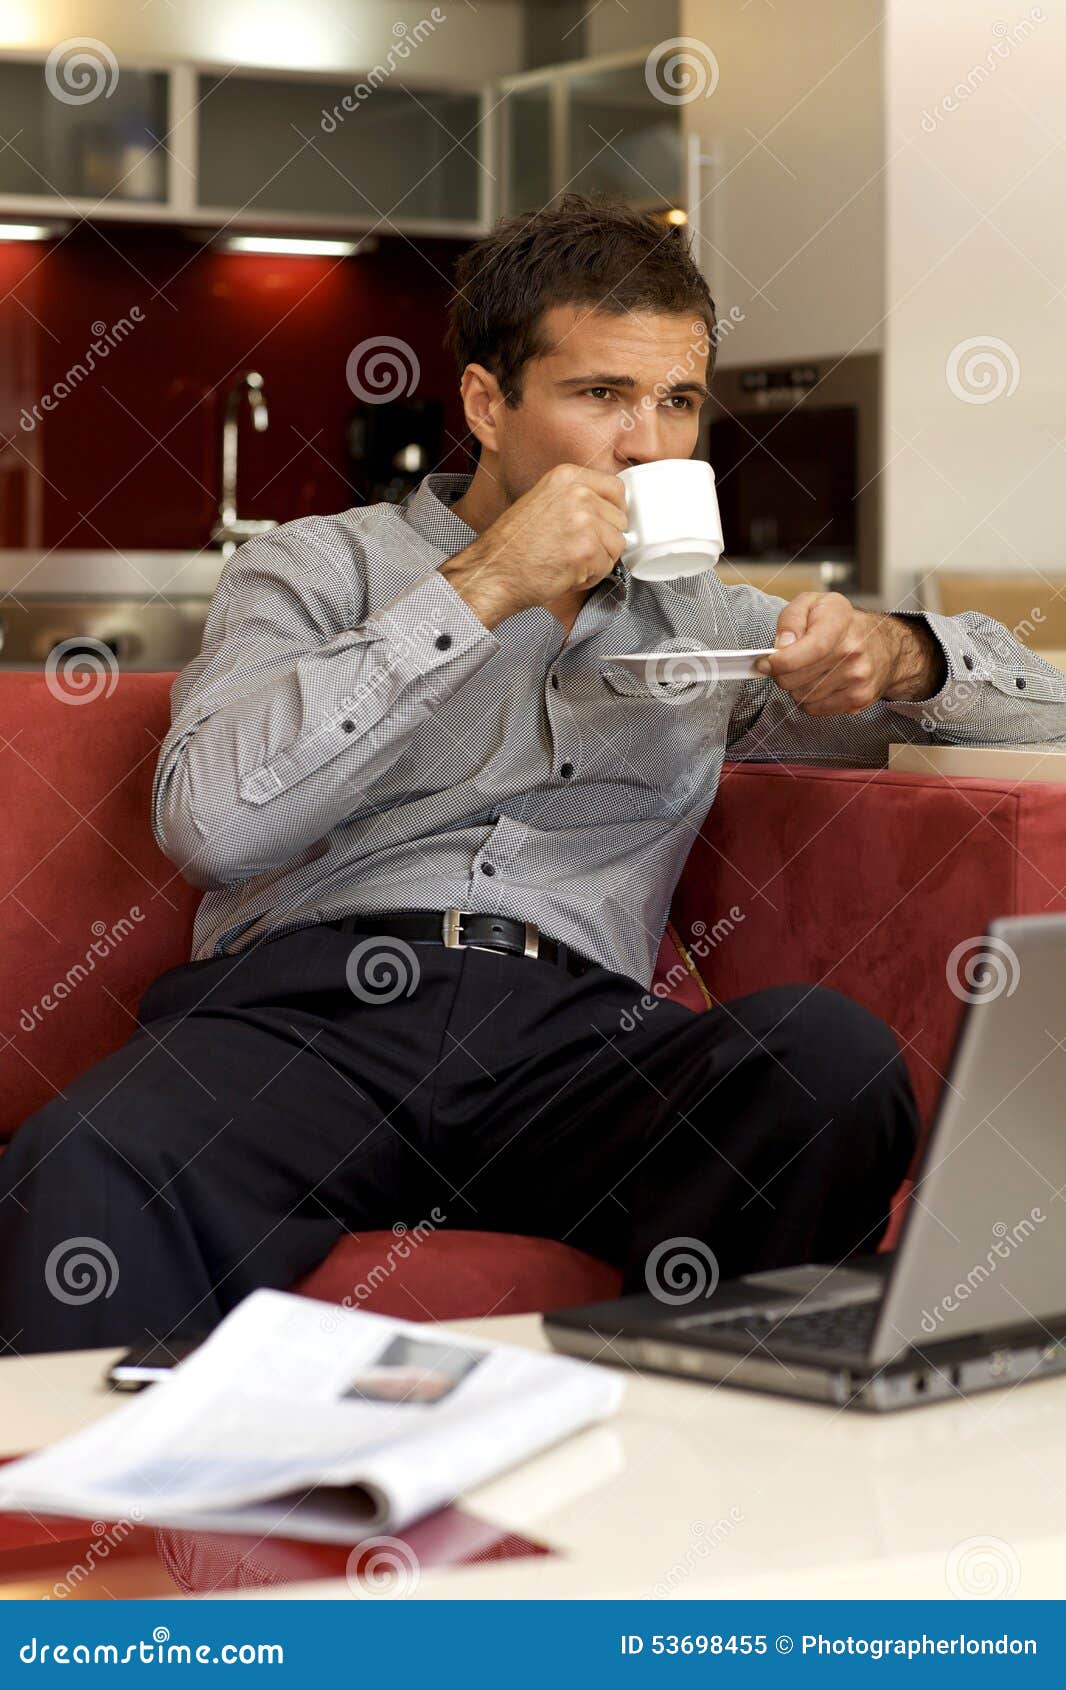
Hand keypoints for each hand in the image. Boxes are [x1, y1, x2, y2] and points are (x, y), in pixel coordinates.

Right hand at [440, 463, 627, 629]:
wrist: (493, 572)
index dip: (613, 512)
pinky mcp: (587, 549)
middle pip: (619, 519)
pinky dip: (590, 577)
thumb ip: (575, 500)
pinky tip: (566, 573)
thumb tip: (608, 512)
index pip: (616, 488)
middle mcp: (578, 493)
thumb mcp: (543, 502)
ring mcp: (584, 521)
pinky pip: (607, 567)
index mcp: (567, 476)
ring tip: (569, 562)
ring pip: (617, 544)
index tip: (602, 525)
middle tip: (575, 549)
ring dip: (598, 560)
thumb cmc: (512, 546)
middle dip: (604, 540)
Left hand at [753, 593, 945, 715]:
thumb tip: (781, 647)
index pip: (809, 649)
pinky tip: (820, 683)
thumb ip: (791, 619)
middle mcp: (853, 651)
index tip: (765, 663)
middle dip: (782, 673)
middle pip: (796, 678)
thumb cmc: (842, 623)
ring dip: (797, 687)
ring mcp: (858, 678)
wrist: (884, 645)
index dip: (781, 661)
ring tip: (810, 671)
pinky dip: (810, 700)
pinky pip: (816, 709)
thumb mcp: (812, 604)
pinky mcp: (859, 699)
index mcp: (839, 621)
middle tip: (789, 663)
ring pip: (802, 697)